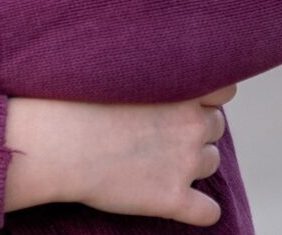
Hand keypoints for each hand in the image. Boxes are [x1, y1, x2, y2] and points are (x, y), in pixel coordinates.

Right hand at [5, 86, 235, 222]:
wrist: (56, 143)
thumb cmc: (77, 101)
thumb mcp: (126, 70)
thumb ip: (155, 72)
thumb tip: (163, 77)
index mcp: (186, 90)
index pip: (224, 92)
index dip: (204, 100)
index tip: (182, 105)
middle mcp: (194, 125)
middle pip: (214, 127)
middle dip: (194, 131)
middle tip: (160, 136)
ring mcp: (185, 163)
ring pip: (210, 163)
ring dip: (193, 164)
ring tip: (158, 164)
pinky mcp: (171, 198)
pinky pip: (207, 211)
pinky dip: (203, 212)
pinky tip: (191, 210)